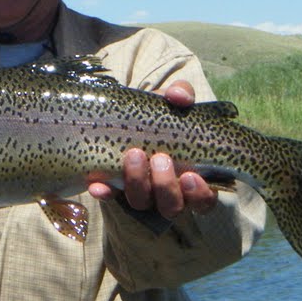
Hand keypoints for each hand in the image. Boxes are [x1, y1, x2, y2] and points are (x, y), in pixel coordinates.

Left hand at [88, 80, 217, 217]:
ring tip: (134, 155)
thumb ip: (182, 94)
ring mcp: (142, 193)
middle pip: (171, 206)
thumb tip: (178, 96)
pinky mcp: (116, 188)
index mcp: (193, 178)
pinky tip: (97, 185)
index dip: (199, 194)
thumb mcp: (174, 102)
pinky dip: (105, 192)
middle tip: (160, 159)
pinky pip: (110, 197)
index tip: (190, 176)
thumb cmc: (162, 113)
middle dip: (165, 186)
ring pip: (142, 202)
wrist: (128, 115)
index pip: (204, 199)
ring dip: (138, 182)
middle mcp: (169, 193)